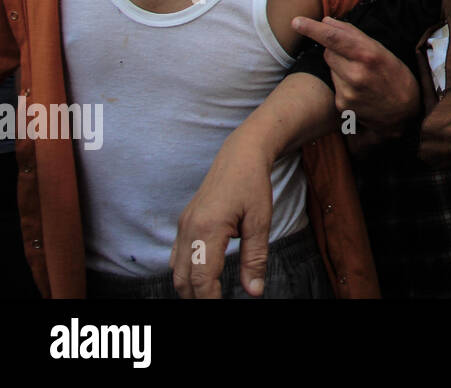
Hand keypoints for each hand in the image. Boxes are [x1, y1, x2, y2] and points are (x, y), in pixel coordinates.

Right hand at [170, 131, 272, 297]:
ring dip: (190, 289)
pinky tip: (202, 279)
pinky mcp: (184, 224)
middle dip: (198, 299)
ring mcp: (183, 226)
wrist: (240, 155)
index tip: (222, 309)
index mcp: (207, 229)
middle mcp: (188, 230)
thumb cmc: (253, 185)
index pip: (201, 279)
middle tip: (217, 304)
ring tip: (211, 298)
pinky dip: (186, 274)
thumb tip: (254, 292)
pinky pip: (177, 258)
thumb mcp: (260, 222)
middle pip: (183, 280)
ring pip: (176, 271)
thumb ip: (255, 259)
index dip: (210, 300)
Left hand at [292, 16, 419, 139]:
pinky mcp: (342, 104)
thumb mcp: (382, 50)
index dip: (312, 29)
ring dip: (340, 67)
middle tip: (355, 56)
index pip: (334, 38)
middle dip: (336, 49)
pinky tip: (359, 89)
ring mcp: (348, 91)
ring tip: (362, 76)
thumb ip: (353, 34)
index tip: (296, 22)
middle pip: (328, 51)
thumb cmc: (396, 76)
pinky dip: (342, 82)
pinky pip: (334, 84)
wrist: (406, 112)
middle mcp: (356, 73)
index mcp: (368, 55)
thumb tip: (326, 22)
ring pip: (330, 68)